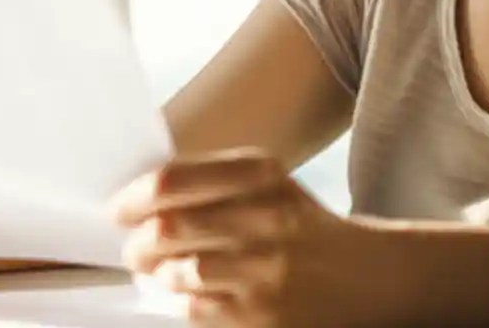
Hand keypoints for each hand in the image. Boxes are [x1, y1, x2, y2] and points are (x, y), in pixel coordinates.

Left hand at [111, 148, 394, 326]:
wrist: (368, 275)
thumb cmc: (303, 227)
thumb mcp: (269, 185)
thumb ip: (211, 182)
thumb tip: (139, 197)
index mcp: (261, 174)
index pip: (170, 181)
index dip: (132, 198)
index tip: (120, 209)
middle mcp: (265, 218)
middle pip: (167, 228)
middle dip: (136, 241)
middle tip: (133, 246)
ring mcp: (265, 270)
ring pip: (177, 272)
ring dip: (156, 273)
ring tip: (157, 270)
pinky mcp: (263, 314)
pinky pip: (196, 309)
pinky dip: (180, 301)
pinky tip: (186, 293)